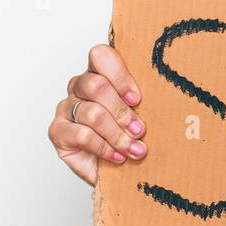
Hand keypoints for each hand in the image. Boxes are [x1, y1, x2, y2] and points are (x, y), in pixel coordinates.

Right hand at [48, 43, 146, 186]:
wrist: (116, 169)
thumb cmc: (131, 134)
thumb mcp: (143, 113)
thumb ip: (145, 100)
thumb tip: (167, 93)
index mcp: (101, 73)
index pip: (101, 56)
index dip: (120, 77)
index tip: (137, 99)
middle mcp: (80, 86)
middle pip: (95, 85)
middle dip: (122, 111)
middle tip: (140, 129)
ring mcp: (66, 107)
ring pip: (92, 113)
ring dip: (117, 134)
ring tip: (135, 149)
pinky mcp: (58, 131)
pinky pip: (82, 135)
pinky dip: (104, 147)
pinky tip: (118, 156)